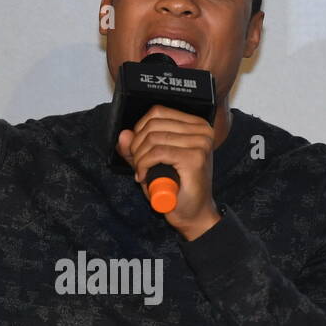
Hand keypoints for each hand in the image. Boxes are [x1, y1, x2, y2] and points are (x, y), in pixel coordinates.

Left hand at [115, 105, 220, 237]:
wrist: (193, 213)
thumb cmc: (177, 188)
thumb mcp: (152, 163)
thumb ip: (137, 148)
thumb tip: (124, 134)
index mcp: (195, 125)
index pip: (158, 112)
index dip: (139, 129)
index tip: (136, 149)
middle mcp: (202, 131)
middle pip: (153, 124)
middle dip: (136, 145)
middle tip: (137, 164)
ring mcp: (200, 143)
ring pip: (153, 138)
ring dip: (139, 157)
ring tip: (141, 172)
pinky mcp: (194, 158)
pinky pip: (158, 153)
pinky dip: (144, 165)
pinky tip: (144, 177)